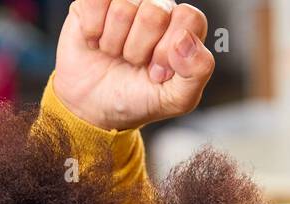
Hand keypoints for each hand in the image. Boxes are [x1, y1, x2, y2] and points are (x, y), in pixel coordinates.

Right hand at [53, 0, 214, 130]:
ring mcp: (127, 2)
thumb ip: (198, 71)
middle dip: (138, 49)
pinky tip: (96, 41)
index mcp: (182, 27)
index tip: (157, 72)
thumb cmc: (135, 99)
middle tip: (133, 63)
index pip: (189, 18)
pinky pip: (96, 2)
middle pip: (155, 13)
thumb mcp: (175, 99)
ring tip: (114, 54)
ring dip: (114, 43)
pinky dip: (93, 30)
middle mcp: (157, 8)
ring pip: (124, 8)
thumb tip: (186, 40)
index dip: (169, 48)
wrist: (92, 108)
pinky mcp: (95, 1)